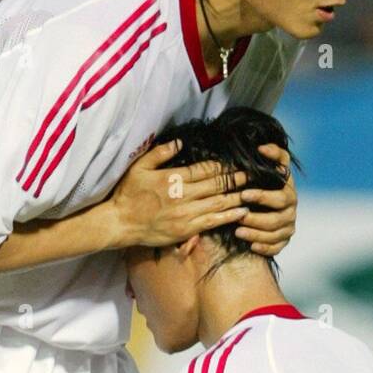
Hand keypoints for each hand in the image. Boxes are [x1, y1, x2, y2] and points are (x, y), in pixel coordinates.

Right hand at [109, 139, 248, 248]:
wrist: (120, 223)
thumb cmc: (128, 194)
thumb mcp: (139, 167)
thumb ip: (160, 153)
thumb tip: (180, 142)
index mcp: (173, 178)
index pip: (205, 169)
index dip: (224, 166)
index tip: (237, 161)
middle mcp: (183, 196)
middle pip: (216, 185)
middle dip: (236, 179)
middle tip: (253, 173)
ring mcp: (186, 215)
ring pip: (218, 203)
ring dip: (237, 196)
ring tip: (252, 191)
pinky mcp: (186, 230)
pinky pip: (212, 222)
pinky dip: (228, 216)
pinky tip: (241, 212)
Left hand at [236, 143, 296, 256]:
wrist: (267, 201)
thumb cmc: (263, 181)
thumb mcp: (268, 167)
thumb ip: (271, 155)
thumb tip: (261, 147)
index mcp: (288, 190)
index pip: (280, 197)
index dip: (263, 196)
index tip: (244, 194)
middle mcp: (291, 208)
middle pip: (276, 217)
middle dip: (256, 217)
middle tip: (239, 215)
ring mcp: (289, 225)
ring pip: (275, 234)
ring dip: (256, 233)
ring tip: (238, 232)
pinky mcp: (284, 239)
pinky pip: (276, 247)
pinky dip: (264, 247)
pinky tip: (251, 246)